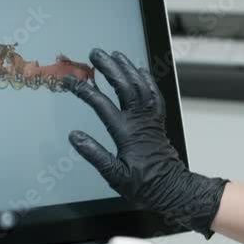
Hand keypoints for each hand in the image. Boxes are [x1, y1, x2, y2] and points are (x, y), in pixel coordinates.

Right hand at [64, 49, 226, 236]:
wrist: (172, 188)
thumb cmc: (144, 185)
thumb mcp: (114, 175)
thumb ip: (94, 154)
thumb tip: (75, 137)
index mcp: (126, 133)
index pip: (101, 105)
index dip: (84, 91)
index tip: (70, 82)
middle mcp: (140, 121)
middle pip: (124, 86)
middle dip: (109, 68)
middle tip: (95, 54)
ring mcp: (151, 119)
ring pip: (140, 85)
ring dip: (127, 68)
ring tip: (115, 55)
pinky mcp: (158, 121)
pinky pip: (154, 94)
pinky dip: (147, 79)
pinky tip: (140, 70)